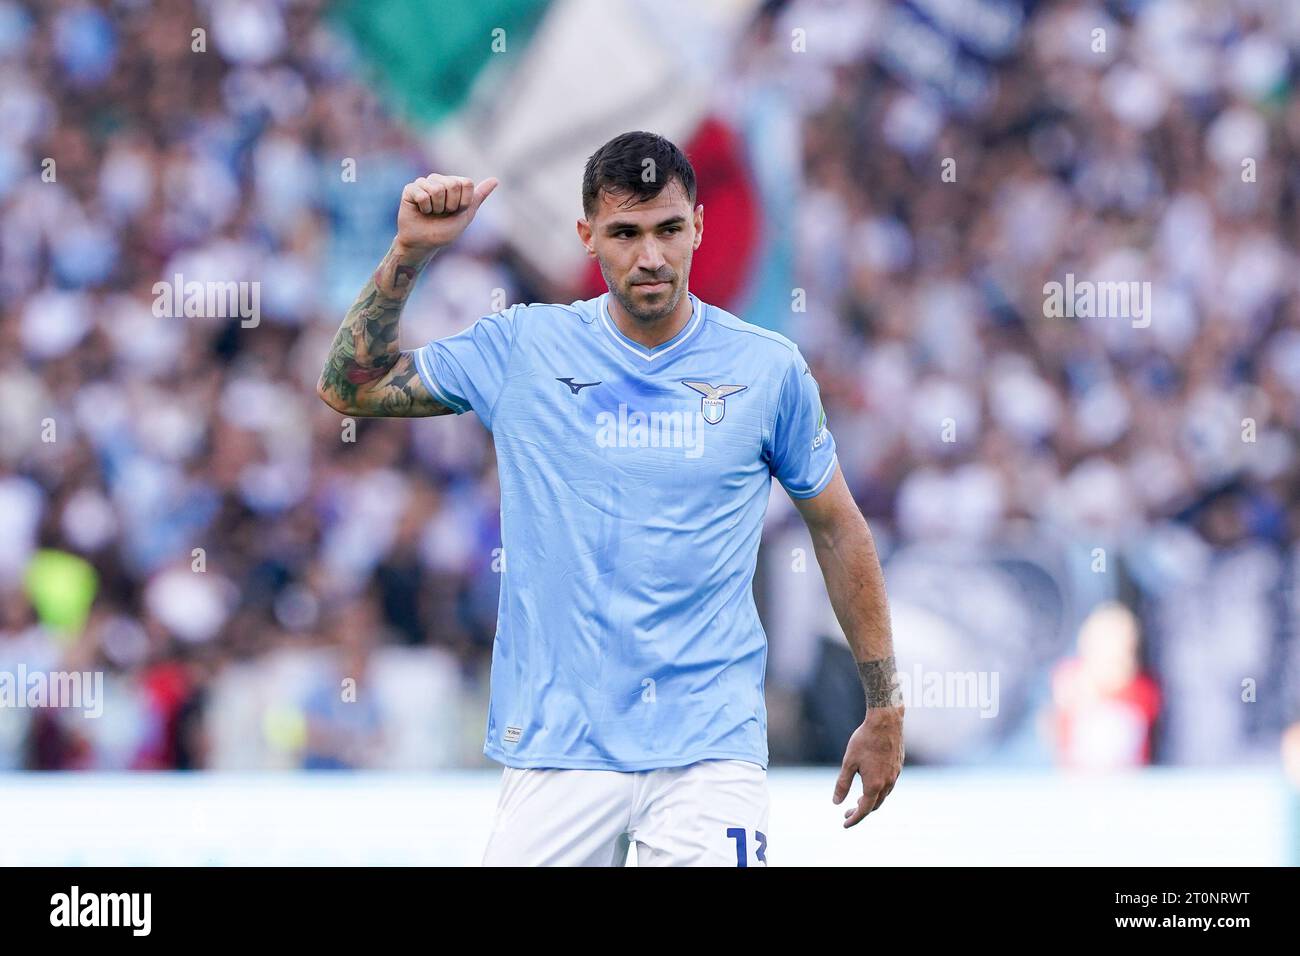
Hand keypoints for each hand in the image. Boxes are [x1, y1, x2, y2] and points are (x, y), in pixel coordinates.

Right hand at [396, 174, 497, 255]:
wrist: (424, 243)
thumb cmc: (445, 230)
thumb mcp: (466, 215)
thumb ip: (478, 196)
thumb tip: (495, 179)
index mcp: (454, 183)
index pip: (466, 183)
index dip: (464, 202)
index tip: (457, 211)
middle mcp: (439, 180)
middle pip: (453, 184)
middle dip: (450, 205)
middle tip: (442, 213)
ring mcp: (424, 183)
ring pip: (437, 189)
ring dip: (437, 208)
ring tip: (432, 212)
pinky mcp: (410, 189)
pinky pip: (422, 194)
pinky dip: (425, 208)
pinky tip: (421, 211)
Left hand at [833, 705, 903, 827]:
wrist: (886, 721)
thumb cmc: (865, 740)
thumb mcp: (849, 762)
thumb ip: (843, 784)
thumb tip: (836, 803)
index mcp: (874, 785)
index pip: (864, 810)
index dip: (853, 819)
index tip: (844, 824)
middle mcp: (887, 783)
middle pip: (875, 805)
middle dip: (861, 811)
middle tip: (847, 812)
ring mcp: (895, 775)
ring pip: (884, 796)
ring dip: (871, 801)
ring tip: (859, 800)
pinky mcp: (898, 766)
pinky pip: (889, 785)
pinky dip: (879, 791)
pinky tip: (871, 783)